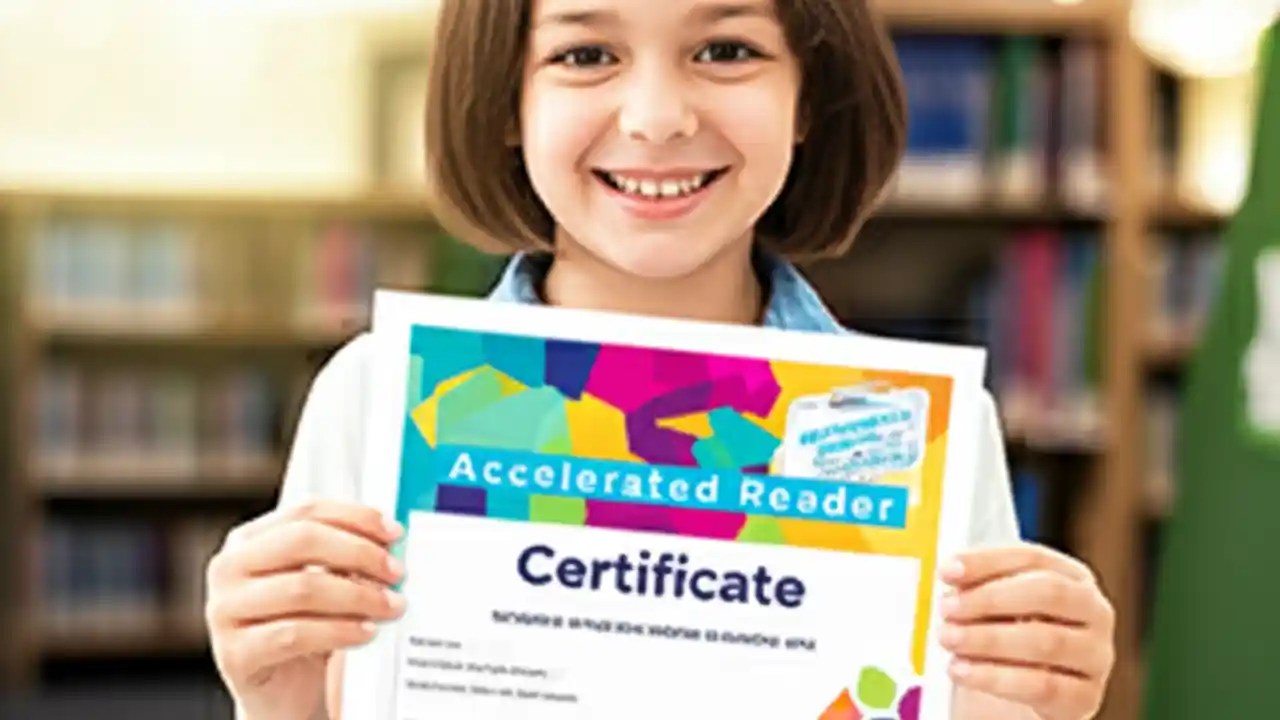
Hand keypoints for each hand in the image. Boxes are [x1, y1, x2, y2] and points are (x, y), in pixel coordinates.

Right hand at [206, 501, 406, 719]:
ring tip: (391, 606)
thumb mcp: (321, 582)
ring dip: (359, 596)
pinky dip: (339, 631)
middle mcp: (229, 569)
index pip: (305, 512)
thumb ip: (344, 557)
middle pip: (302, 541)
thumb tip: (388, 543)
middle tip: (397, 572)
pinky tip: (366, 632)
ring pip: (302, 588)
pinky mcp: (235, 653)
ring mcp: (225, 611)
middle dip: (360, 553)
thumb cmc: (304, 627)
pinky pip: (295, 634)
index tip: (394, 533)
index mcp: (249, 541)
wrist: (282, 691)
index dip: (355, 518)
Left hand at [938, 544, 1114, 719]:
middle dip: (990, 598)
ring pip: (1045, 641)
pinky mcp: (1085, 697)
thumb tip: (950, 578)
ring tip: (949, 638)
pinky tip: (962, 670)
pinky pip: (1042, 686)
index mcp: (1072, 577)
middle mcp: (1094, 611)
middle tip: (948, 607)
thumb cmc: (1012, 635)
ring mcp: (1095, 655)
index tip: (948, 570)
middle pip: (1047, 592)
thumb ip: (979, 588)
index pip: (1032, 558)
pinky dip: (995, 678)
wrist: (1028, 688)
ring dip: (988, 639)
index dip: (987, 561)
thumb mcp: (998, 607)